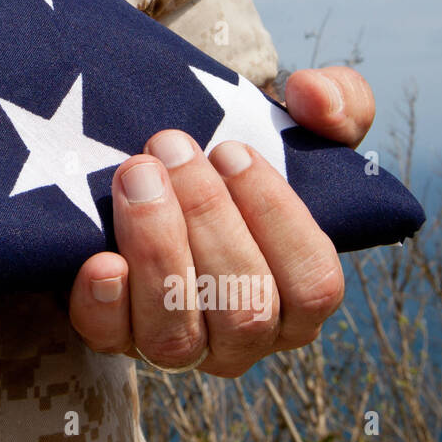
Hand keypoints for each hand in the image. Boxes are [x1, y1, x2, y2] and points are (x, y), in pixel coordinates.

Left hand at [69, 67, 373, 376]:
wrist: (152, 167)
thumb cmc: (232, 159)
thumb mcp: (296, 125)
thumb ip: (338, 103)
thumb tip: (315, 97)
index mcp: (298, 296)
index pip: (312, 285)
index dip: (276, 219)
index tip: (231, 150)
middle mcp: (244, 336)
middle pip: (244, 308)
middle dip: (206, 219)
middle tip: (171, 147)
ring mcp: (178, 344)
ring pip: (178, 333)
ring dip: (158, 249)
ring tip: (138, 176)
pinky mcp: (114, 335)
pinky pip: (109, 339)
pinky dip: (104, 303)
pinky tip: (102, 260)